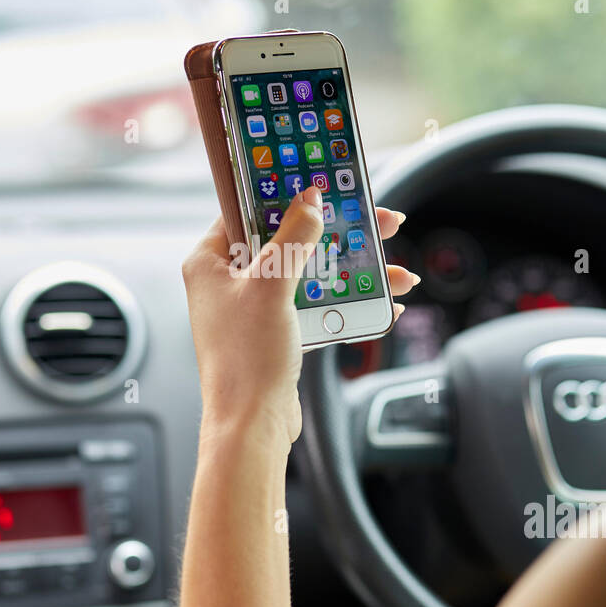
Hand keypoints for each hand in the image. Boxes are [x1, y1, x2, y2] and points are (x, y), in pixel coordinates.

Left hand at [181, 187, 417, 445]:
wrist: (252, 427)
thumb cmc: (246, 359)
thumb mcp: (272, 287)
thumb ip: (293, 238)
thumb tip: (311, 200)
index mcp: (210, 261)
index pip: (247, 209)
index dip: (286, 192)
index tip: (322, 179)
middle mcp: (228, 281)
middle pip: (288, 238)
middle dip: (338, 232)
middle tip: (379, 221)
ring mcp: (254, 307)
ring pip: (310, 271)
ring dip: (354, 269)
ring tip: (395, 268)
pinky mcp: (276, 330)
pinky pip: (315, 302)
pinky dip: (347, 299)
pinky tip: (384, 300)